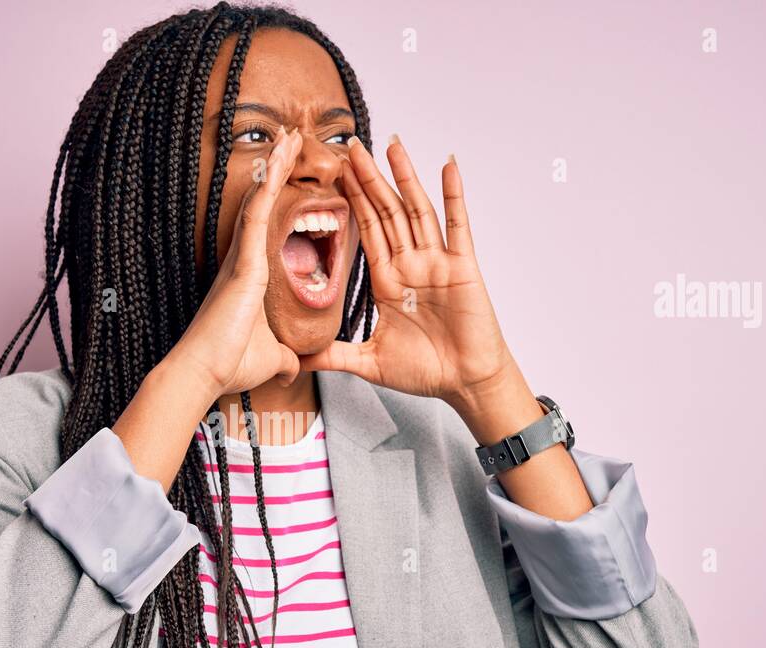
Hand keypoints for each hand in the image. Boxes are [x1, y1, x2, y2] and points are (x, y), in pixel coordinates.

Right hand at [166, 125, 302, 403]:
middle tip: (290, 137)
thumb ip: (283, 358)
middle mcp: (242, 261)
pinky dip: (268, 186)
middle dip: (276, 170)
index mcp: (249, 277)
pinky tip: (278, 159)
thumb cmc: (229, 366)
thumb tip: (294, 367)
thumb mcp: (270, 359)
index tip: (289, 172)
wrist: (204, 373)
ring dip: (275, 167)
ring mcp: (241, 258)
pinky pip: (257, 214)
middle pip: (262, 203)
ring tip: (289, 135)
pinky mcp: (243, 263)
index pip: (268, 226)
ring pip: (260, 200)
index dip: (277, 198)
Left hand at [300, 135, 519, 408]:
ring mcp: (436, 262)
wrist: (464, 384)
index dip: (351, 201)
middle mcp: (411, 264)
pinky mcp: (462, 268)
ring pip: (416, 210)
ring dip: (404, 176)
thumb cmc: (425, 371)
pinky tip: (448, 166)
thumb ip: (335, 355)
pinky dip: (454, 195)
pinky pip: (457, 226)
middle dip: (369, 178)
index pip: (366, 230)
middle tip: (351, 145)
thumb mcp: (370, 362)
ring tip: (390, 144)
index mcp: (388, 281)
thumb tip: (301, 361)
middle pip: (386, 211)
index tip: (336, 173)